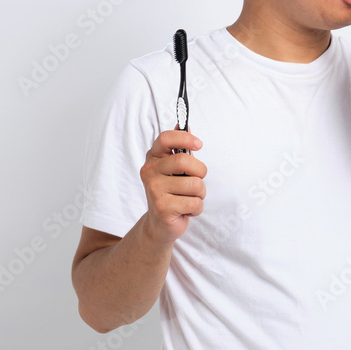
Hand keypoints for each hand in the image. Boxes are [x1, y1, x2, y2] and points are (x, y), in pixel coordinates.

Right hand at [139, 129, 205, 244]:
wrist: (160, 225)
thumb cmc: (172, 192)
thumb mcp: (175, 169)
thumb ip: (180, 148)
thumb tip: (186, 124)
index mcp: (153, 158)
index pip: (165, 138)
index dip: (185, 138)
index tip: (199, 144)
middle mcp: (149, 172)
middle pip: (184, 161)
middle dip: (201, 172)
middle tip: (198, 180)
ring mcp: (154, 190)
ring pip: (195, 184)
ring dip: (200, 194)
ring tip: (189, 198)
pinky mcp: (162, 208)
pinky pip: (195, 203)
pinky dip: (197, 208)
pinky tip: (186, 210)